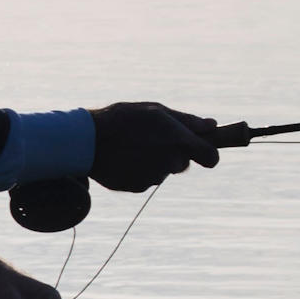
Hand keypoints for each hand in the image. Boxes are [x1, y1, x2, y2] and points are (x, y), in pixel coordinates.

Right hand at [91, 101, 222, 192]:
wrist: (87, 141)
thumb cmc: (123, 119)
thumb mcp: (156, 111)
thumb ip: (188, 121)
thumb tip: (213, 126)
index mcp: (179, 141)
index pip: (212, 157)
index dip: (209, 153)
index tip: (203, 149)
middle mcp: (170, 162)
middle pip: (184, 163)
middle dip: (175, 153)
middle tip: (153, 139)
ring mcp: (154, 177)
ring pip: (165, 170)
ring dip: (156, 161)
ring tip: (134, 145)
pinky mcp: (139, 187)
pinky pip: (147, 179)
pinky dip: (140, 170)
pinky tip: (126, 157)